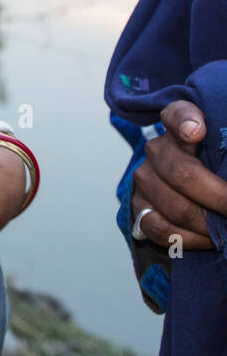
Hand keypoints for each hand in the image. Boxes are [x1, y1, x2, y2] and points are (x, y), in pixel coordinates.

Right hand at [131, 100, 224, 250]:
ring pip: (176, 207)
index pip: (178, 116)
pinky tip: (208, 238)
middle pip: (182, 174)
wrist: (196, 190)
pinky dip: (189, 239)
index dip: (186, 122)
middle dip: (219, 199)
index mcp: (183, 126)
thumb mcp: (225, 156)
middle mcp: (158, 149)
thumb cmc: (220, 168)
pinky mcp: (138, 205)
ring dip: (209, 225)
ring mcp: (145, 178)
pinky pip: (160, 228)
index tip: (197, 132)